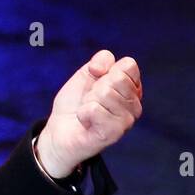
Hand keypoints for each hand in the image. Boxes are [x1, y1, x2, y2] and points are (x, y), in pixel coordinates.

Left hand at [38, 50, 142, 177]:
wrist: (60, 130)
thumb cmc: (75, 103)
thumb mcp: (86, 75)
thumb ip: (100, 62)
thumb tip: (102, 68)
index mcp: (131, 88)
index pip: (129, 65)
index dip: (105, 68)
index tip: (96, 81)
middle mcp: (134, 105)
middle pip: (117, 78)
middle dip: (95, 86)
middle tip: (90, 99)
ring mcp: (127, 120)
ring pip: (105, 93)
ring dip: (88, 101)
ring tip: (88, 111)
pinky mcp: (114, 133)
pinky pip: (95, 109)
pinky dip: (83, 113)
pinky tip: (86, 122)